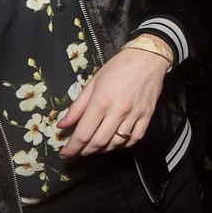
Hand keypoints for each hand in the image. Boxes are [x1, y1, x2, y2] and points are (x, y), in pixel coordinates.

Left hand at [57, 40, 168, 156]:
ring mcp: (134, 115)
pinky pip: (134, 139)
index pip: (83, 134)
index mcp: (101, 101)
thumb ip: (77, 106)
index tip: (65, 154)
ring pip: (116, 144)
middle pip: (98, 143)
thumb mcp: (93, 82)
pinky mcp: (147, 116)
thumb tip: (62, 125)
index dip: (72, 148)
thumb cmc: (118, 67)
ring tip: (95, 146)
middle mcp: (117, 111)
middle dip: (85, 151)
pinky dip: (123, 145)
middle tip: (78, 151)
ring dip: (102, 149)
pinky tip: (115, 141)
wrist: (148, 58)